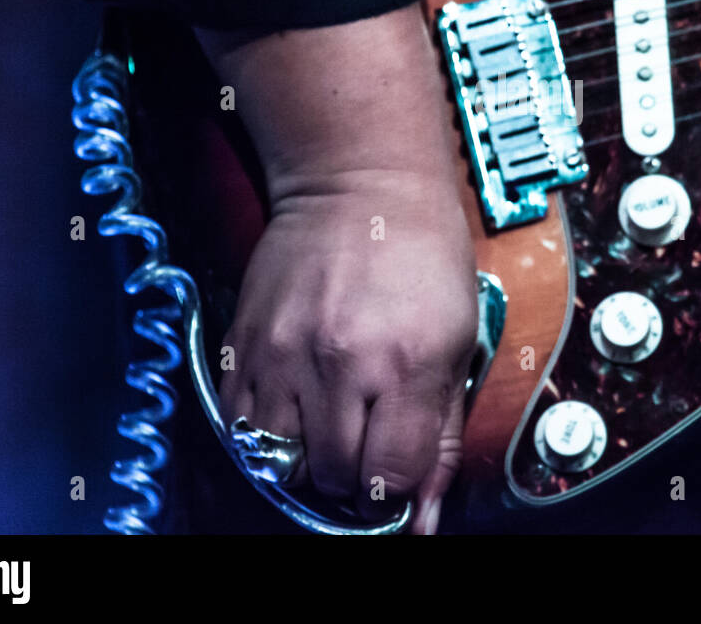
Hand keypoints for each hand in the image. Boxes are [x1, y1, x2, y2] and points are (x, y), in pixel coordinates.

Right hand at [220, 171, 476, 533]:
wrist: (359, 184)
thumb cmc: (421, 255)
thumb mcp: (460, 340)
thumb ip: (439, 434)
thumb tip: (422, 517)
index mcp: (406, 363)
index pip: (388, 477)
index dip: (395, 491)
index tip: (396, 475)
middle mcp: (340, 362)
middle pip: (332, 477)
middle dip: (353, 478)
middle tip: (366, 445)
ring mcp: (283, 353)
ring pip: (279, 463)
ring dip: (306, 460)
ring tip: (329, 425)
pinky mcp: (244, 343)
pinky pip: (240, 427)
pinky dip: (266, 435)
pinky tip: (295, 407)